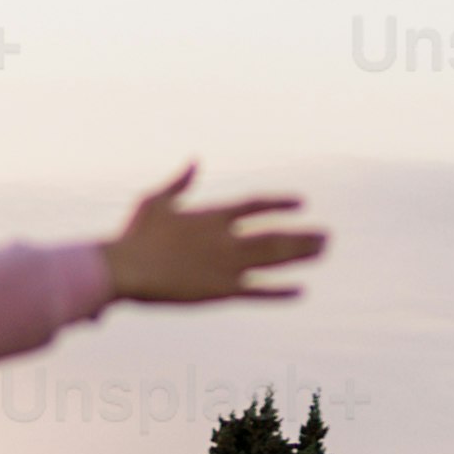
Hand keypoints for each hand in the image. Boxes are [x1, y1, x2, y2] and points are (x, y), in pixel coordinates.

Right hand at [104, 166, 321, 307]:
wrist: (126, 268)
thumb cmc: (135, 235)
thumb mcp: (156, 201)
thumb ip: (179, 183)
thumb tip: (195, 161)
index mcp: (212, 216)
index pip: (255, 205)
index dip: (279, 202)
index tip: (302, 202)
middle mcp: (226, 239)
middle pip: (274, 235)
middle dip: (302, 236)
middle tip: (327, 237)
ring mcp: (226, 266)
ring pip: (273, 259)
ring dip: (300, 255)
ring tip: (323, 251)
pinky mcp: (221, 291)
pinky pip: (257, 292)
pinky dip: (279, 292)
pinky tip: (300, 290)